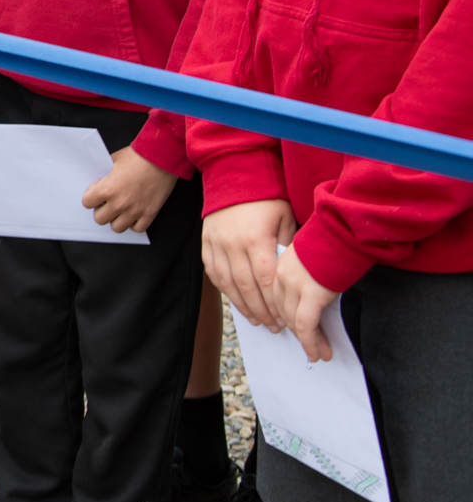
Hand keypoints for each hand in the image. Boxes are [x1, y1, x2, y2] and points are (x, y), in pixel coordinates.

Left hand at [82, 146, 176, 233]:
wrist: (163, 157)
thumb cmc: (140, 156)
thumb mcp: (115, 159)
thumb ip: (106, 172)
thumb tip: (102, 179)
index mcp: (107, 189)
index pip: (87, 203)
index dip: (91, 195)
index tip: (99, 188)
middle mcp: (120, 203)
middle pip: (100, 219)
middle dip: (101, 209)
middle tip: (107, 200)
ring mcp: (135, 210)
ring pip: (117, 228)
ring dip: (116, 219)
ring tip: (121, 208)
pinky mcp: (150, 213)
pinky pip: (138, 228)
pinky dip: (134, 223)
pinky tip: (134, 212)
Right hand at [202, 198, 297, 331]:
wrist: (234, 174)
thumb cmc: (266, 196)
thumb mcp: (286, 218)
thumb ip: (288, 248)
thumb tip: (295, 276)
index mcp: (255, 239)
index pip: (266, 281)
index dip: (276, 304)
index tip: (287, 319)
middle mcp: (232, 244)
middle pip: (247, 287)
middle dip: (263, 311)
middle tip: (276, 327)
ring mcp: (216, 244)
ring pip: (228, 284)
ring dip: (244, 306)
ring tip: (259, 321)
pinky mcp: (206, 243)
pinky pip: (214, 273)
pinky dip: (226, 291)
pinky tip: (238, 302)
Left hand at [274, 249, 341, 361]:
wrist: (344, 229)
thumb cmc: (334, 240)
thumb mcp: (311, 256)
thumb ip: (305, 272)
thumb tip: (313, 291)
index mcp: (280, 265)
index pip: (276, 298)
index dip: (286, 316)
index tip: (293, 329)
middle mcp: (282, 276)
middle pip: (283, 311)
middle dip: (297, 331)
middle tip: (310, 346)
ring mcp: (295, 286)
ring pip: (295, 322)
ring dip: (308, 341)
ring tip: (319, 354)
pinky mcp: (311, 295)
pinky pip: (306, 326)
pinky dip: (311, 342)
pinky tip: (318, 353)